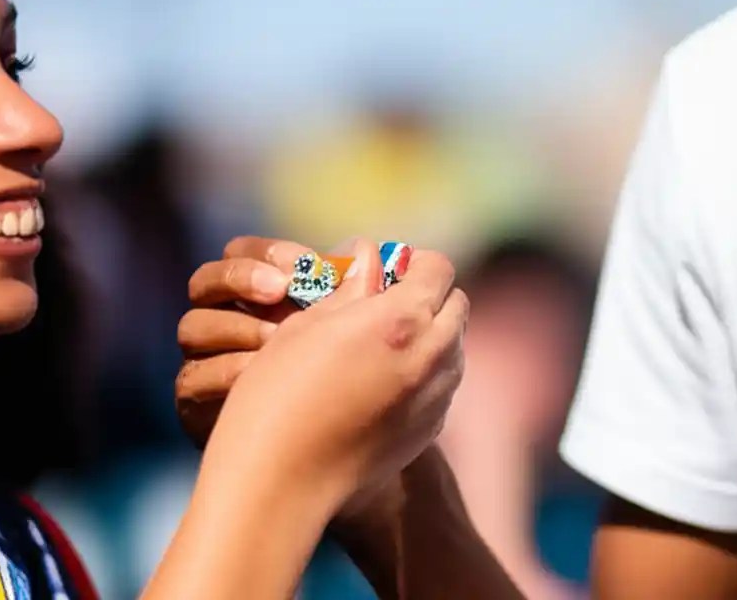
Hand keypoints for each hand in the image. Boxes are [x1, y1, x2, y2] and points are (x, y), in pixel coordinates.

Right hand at [149, 240, 468, 599]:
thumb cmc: (279, 396)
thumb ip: (350, 289)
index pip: (437, 268)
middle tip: (387, 304)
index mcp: (400, 319)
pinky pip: (445, 382)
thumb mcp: (305, 327)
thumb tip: (369, 255)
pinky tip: (385, 380)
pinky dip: (427, 370)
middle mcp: (431, 354)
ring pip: (455, 345)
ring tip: (384, 343)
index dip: (413, 263)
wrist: (283, 481)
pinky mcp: (432, 426)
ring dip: (432, 334)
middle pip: (457, 304)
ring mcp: (437, 394)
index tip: (387, 270)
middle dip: (429, 297)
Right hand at [176, 236, 385, 446]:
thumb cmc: (346, 392)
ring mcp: (204, 365)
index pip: (243, 252)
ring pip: (193, 326)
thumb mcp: (354, 337)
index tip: (302, 265)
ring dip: (239, 329)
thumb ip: (353, 294)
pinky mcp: (195, 409)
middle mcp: (223, 325)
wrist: (330, 467)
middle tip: (279, 292)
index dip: (268, 253)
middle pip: (205, 281)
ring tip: (277, 342)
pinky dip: (229, 378)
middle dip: (241, 278)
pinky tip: (262, 382)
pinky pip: (192, 382)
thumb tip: (368, 252)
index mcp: (258, 298)